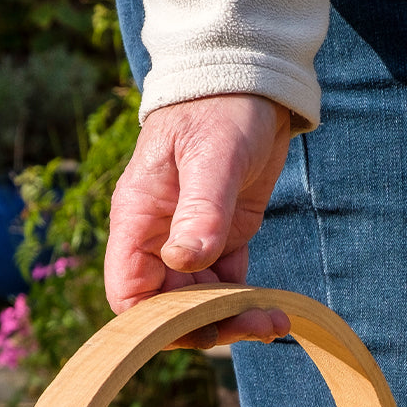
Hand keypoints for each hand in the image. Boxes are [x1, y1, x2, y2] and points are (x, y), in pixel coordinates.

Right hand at [105, 94, 292, 347]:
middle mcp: (158, 240)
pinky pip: (228, 288)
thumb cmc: (220, 107)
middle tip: (256, 325)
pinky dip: (249, 304)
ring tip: (275, 321)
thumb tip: (183, 262)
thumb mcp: (213, 156)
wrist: (250, 80)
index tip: (200, 326)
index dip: (156, 321)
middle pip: (170, 309)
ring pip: (202, 305)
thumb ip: (200, 210)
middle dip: (210, 325)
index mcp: (138, 221)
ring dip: (235, 319)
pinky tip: (277, 310)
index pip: (129, 294)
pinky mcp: (221, 240)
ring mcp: (190, 243)